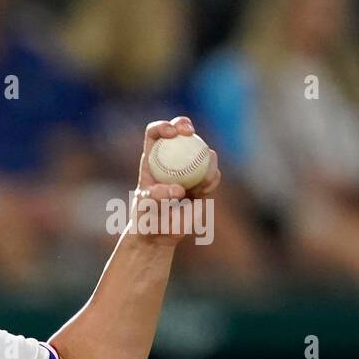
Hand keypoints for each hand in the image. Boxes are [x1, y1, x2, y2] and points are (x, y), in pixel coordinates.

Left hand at [131, 116, 220, 243]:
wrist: (159, 234)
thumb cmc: (146, 218)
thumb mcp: (146, 207)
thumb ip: (158, 197)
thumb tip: (179, 188)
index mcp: (152, 159)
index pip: (155, 134)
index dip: (163, 127)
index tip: (172, 133)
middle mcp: (171, 159)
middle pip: (180, 133)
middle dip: (185, 125)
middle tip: (189, 133)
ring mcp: (188, 169)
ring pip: (202, 152)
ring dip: (206, 158)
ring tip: (200, 182)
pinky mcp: (202, 182)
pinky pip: (212, 174)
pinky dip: (212, 178)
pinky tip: (204, 190)